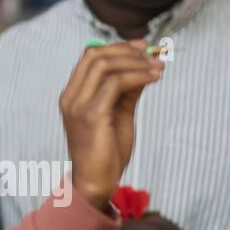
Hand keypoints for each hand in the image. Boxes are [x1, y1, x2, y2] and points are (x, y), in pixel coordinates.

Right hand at [60, 39, 163, 208]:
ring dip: (136, 62)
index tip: (144, 46)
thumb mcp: (119, 113)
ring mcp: (78, 105)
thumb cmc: (107, 152)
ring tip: (159, 67)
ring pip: (105, 65)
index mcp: (73, 94)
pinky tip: (154, 78)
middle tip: (155, 55)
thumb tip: (145, 65)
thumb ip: (127, 89)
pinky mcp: (91, 115)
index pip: (91, 56)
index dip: (119, 46)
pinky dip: (138, 76)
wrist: (95, 183)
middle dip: (128, 50)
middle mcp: (71, 96)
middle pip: (96, 55)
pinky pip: (116, 83)